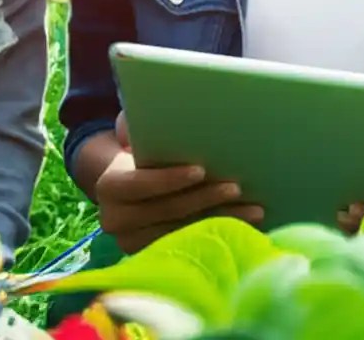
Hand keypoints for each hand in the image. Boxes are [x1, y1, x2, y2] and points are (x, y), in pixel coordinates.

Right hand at [95, 112, 263, 253]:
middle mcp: (116, 221)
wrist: (129, 190)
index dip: (170, 179)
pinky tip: (246, 226)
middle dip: (204, 199)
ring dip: (221, 220)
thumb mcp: (136, 134)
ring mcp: (134, 244)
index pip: (139, 184)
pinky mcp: (154, 256)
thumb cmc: (141, 155)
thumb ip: (139, 124)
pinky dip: (218, 234)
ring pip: (183, 232)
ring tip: (254, 209)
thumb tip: (162, 107)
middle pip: (167, 211)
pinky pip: (191, 246)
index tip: (201, 169)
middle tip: (236, 187)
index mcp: (110, 188)